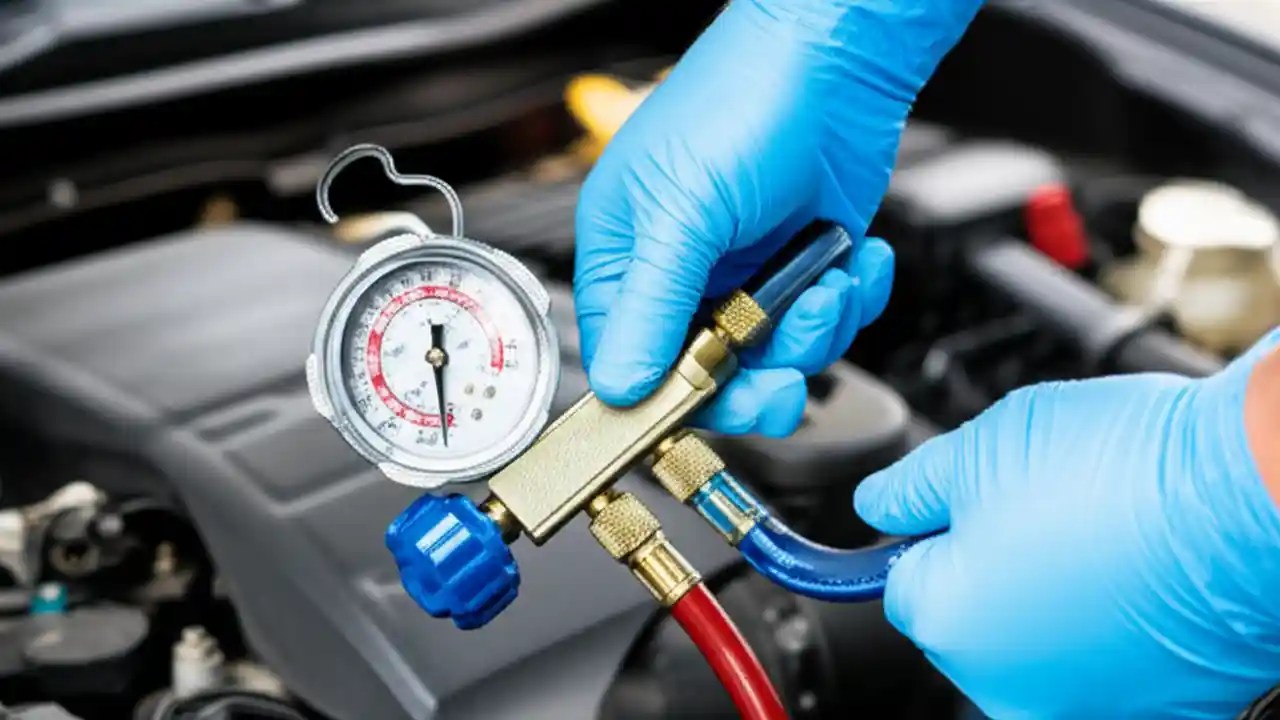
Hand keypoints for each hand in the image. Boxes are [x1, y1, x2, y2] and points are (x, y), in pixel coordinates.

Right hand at [574, 0, 980, 435]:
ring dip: (813, 331)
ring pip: (775, 356)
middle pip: (707, 373)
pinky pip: (825, 322)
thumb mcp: (683, 213)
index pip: (629, 359)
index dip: (668, 396)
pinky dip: (850, 302)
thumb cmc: (743, 100)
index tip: (710, 406)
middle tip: (783, 380)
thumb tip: (619, 384)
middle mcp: (682, 272)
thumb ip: (652, 305)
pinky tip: (855, 261)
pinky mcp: (803, 268)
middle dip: (756, 379)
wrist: (836, 55)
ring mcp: (746, 273)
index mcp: (626, 255)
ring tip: (827, 283)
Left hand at [855, 331, 1279, 718]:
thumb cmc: (1120, 471)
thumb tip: (878, 504)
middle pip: (968, 617)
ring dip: (1051, 592)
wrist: (1249, 495)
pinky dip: (1112, 623)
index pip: (900, 582)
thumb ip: (909, 488)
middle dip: (990, 561)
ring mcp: (1086, 705)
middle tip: (1043, 501)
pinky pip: (1104, 660)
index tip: (962, 501)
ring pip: (1037, 640)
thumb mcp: (979, 449)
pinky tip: (1137, 570)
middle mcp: (1009, 687)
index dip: (930, 531)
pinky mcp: (1155, 708)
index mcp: (948, 625)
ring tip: (1100, 530)